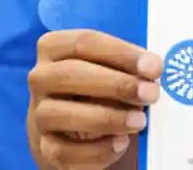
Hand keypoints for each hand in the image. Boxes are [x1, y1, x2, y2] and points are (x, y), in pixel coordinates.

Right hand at [27, 29, 162, 169]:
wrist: (72, 130)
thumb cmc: (97, 88)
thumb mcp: (109, 69)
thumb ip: (127, 66)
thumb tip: (152, 69)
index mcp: (54, 48)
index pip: (84, 42)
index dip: (121, 53)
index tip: (153, 67)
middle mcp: (40, 78)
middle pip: (71, 74)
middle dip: (116, 84)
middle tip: (150, 93)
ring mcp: (38, 114)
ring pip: (62, 113)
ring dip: (106, 117)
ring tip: (139, 121)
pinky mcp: (44, 148)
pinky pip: (65, 151)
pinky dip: (96, 150)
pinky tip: (120, 143)